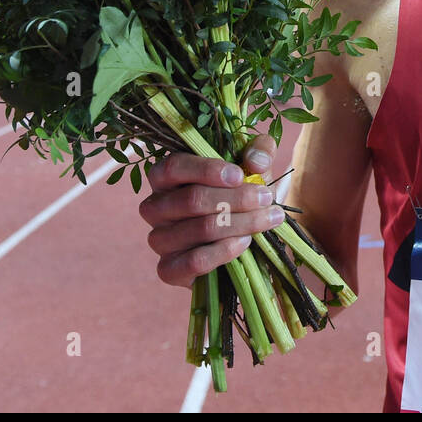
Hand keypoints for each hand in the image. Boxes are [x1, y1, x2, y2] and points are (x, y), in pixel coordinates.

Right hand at [139, 135, 281, 287]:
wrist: (241, 240)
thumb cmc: (239, 195)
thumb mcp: (252, 167)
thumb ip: (258, 152)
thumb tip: (256, 162)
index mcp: (166, 177)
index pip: (174, 167)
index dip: (207, 170)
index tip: (240, 175)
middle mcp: (155, 207)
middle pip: (191, 199)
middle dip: (236, 198)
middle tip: (266, 198)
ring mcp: (159, 240)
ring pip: (199, 229)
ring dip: (240, 223)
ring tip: (267, 219)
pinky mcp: (169, 269)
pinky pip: (194, 261)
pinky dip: (224, 251)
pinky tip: (245, 242)